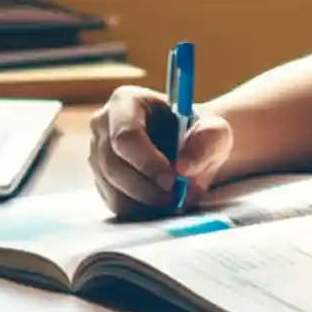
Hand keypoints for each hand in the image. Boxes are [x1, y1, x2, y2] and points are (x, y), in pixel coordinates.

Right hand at [89, 86, 233, 217]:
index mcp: (126, 101)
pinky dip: (140, 210)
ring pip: (112, 188)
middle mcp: (102, 125)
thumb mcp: (215, 131)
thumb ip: (206, 143)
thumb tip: (183, 167)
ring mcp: (96, 153)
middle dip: (146, 188)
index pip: (125, 135)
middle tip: (176, 199)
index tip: (173, 179)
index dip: (147, 162)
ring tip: (174, 201)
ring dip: (146, 202)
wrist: (189, 147)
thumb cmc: (198, 132)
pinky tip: (161, 203)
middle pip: (113, 165)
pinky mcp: (100, 179)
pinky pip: (115, 202)